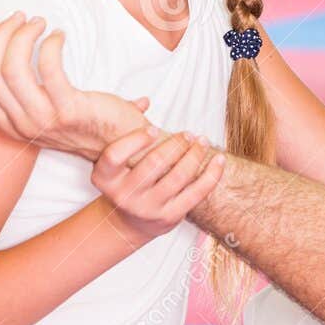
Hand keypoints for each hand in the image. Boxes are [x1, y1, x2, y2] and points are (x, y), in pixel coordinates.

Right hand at [0, 13, 150, 159]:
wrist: (124, 146)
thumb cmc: (87, 122)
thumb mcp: (45, 114)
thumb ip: (23, 92)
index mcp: (11, 125)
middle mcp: (21, 124)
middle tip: (18, 17)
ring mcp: (43, 119)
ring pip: (11, 68)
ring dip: (21, 36)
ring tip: (38, 21)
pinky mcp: (68, 109)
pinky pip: (48, 67)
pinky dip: (51, 44)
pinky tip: (60, 35)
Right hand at [92, 127, 225, 243]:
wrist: (129, 222)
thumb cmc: (125, 182)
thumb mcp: (114, 164)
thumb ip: (127, 132)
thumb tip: (143, 102)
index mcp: (105, 179)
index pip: (114, 156)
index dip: (135, 139)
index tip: (155, 129)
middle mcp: (124, 195)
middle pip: (153, 163)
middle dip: (175, 144)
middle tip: (188, 133)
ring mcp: (147, 208)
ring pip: (178, 176)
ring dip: (194, 155)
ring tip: (202, 141)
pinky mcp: (170, 217)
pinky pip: (196, 193)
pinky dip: (211, 174)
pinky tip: (219, 160)